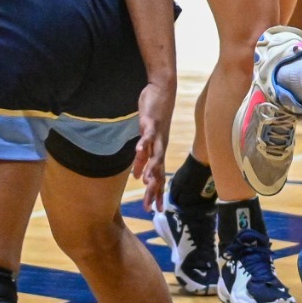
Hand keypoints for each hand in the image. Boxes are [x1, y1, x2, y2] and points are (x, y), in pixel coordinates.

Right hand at [130, 77, 174, 211]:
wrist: (163, 91)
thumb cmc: (155, 118)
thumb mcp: (147, 142)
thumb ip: (143, 159)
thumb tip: (138, 177)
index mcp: (158, 152)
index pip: (158, 177)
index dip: (157, 193)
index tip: (156, 210)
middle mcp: (160, 147)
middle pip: (157, 172)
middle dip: (153, 189)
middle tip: (150, 206)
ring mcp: (156, 136)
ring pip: (155, 155)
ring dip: (150, 169)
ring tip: (146, 182)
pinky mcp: (151, 123)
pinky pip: (147, 135)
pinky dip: (143, 143)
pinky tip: (138, 150)